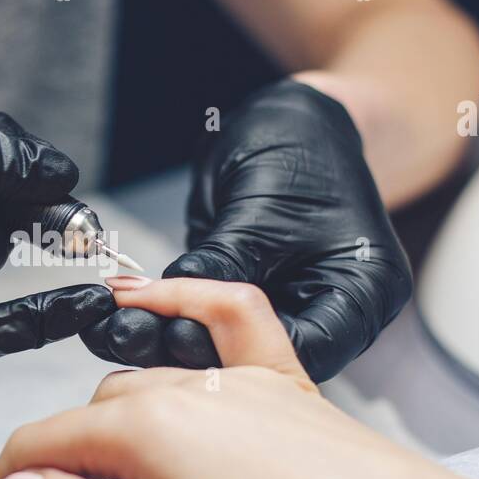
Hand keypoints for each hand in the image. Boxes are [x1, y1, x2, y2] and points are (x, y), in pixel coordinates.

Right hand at [0, 278, 478, 478]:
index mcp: (149, 429)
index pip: (34, 455)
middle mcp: (187, 388)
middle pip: (78, 427)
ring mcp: (239, 382)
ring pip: (134, 391)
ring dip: (92, 446)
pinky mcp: (284, 390)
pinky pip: (226, 320)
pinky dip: (180, 304)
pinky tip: (145, 298)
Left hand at [82, 80, 411, 381]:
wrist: (297, 116)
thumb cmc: (302, 143)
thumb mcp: (260, 205)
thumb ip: (223, 260)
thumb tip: (170, 303)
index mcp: (364, 293)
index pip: (303, 353)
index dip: (238, 353)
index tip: (175, 334)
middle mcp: (332, 313)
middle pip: (264, 362)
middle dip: (192, 351)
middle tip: (127, 335)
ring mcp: (292, 308)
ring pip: (230, 349)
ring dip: (170, 340)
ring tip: (114, 328)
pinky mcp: (254, 300)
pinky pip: (212, 326)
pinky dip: (171, 321)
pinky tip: (126, 317)